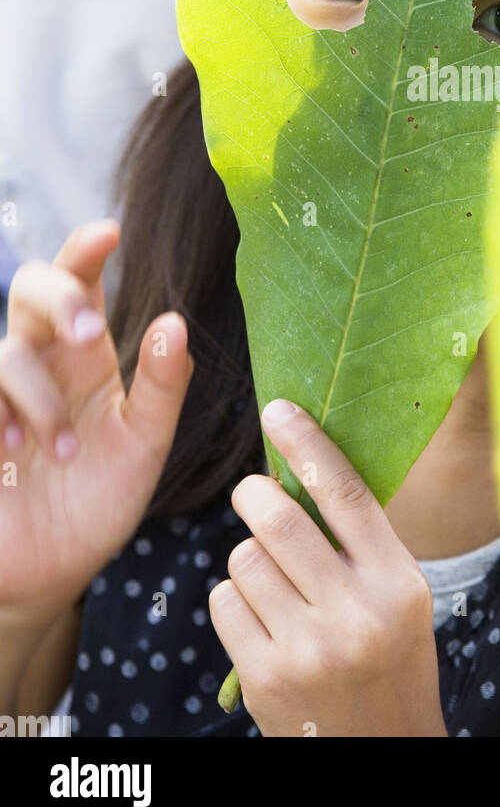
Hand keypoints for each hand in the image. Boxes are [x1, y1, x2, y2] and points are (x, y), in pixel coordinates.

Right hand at [0, 220, 193, 621]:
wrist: (50, 575)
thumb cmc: (98, 502)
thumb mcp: (144, 448)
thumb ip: (162, 387)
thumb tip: (175, 320)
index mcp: (84, 357)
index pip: (80, 283)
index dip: (86, 250)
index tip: (110, 230)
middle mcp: (38, 363)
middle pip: (29, 290)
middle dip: (59, 297)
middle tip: (91, 331)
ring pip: (3, 352)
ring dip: (37, 394)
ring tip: (63, 449)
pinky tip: (10, 450)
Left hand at [210, 399, 446, 736]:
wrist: (382, 752)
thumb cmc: (389, 655)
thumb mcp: (400, 595)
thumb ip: (359, 540)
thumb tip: (298, 467)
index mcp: (398, 582)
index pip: (346, 493)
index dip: (307, 444)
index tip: (277, 410)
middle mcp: (356, 614)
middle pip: (278, 520)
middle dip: (253, 494)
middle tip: (253, 492)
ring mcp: (308, 650)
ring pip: (243, 559)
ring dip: (248, 556)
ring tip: (273, 579)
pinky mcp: (265, 679)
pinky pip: (224, 601)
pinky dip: (234, 598)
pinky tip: (261, 618)